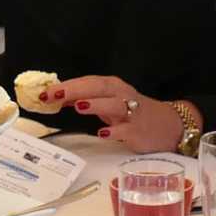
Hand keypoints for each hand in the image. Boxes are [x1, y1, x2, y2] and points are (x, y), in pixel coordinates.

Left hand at [50, 76, 185, 152]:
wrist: (168, 126)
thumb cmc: (133, 113)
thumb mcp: (108, 103)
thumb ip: (85, 99)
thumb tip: (57, 98)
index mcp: (112, 87)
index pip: (87, 82)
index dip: (67, 85)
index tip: (46, 91)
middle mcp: (121, 95)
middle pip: (98, 89)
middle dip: (75, 90)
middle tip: (54, 95)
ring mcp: (131, 113)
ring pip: (113, 105)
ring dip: (96, 105)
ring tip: (78, 107)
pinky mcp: (138, 131)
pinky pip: (126, 130)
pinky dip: (114, 131)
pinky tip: (102, 133)